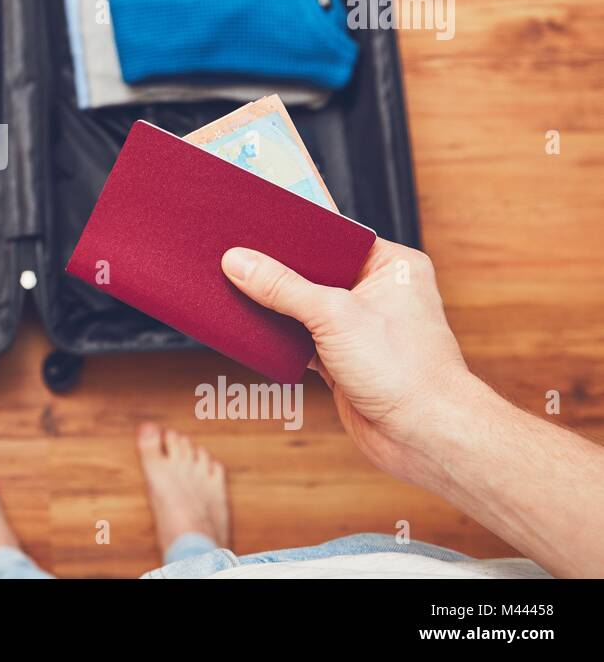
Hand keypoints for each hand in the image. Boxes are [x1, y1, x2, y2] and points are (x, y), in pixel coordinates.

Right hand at [221, 238, 482, 484]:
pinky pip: (300, 337)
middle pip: (313, 270)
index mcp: (390, 266)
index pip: (332, 234)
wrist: (424, 437)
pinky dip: (278, 336)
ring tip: (236, 288)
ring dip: (276, 305)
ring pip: (304, 305)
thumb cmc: (406, 371)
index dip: (293, 230)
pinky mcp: (343, 358)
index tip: (254, 224)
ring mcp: (359, 326)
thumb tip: (240, 261)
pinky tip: (253, 329)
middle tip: (236, 256)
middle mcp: (376, 292)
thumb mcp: (334, 316)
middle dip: (278, 270)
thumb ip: (282, 287)